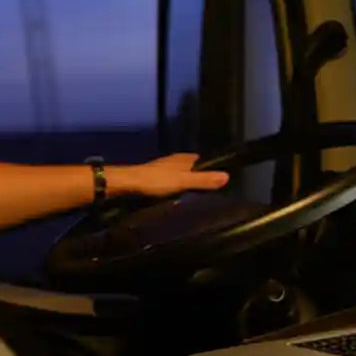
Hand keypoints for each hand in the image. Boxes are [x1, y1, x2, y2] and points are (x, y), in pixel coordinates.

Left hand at [108, 153, 229, 198]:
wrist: (127, 184)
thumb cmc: (156, 181)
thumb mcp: (183, 182)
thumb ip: (203, 180)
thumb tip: (227, 176)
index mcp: (182, 159)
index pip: (201, 159)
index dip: (209, 166)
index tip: (218, 177)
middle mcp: (173, 161)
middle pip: (190, 166)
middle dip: (197, 174)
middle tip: (208, 189)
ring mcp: (162, 169)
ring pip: (178, 173)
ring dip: (185, 181)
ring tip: (194, 195)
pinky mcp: (152, 178)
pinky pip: (169, 182)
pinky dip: (174, 187)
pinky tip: (175, 196)